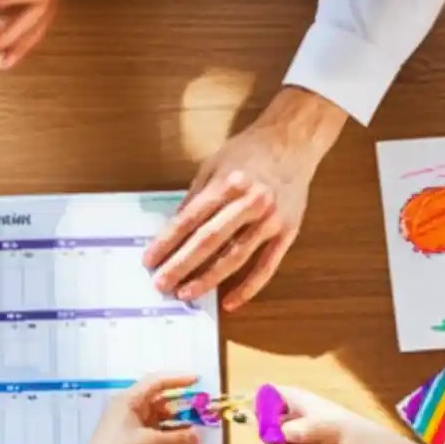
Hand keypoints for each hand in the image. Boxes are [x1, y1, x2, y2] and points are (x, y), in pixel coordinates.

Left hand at [75, 374, 200, 443]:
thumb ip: (180, 438)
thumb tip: (197, 436)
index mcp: (128, 404)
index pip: (155, 383)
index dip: (176, 380)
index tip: (198, 381)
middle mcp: (127, 419)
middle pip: (160, 411)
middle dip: (180, 420)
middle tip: (201, 427)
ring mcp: (129, 442)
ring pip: (160, 437)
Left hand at [143, 87, 346, 310]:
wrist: (294, 141)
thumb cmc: (250, 152)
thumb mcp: (214, 165)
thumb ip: (194, 197)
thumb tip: (173, 227)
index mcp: (228, 184)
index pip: (190, 219)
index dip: (167, 242)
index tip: (150, 260)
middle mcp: (250, 202)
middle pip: (209, 240)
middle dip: (181, 264)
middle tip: (161, 283)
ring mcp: (271, 219)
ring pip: (235, 257)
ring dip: (208, 279)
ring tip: (186, 294)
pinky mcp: (288, 232)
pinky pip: (267, 266)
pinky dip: (248, 287)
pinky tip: (229, 302)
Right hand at [270, 387, 416, 443]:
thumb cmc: (373, 442)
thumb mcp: (342, 429)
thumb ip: (311, 428)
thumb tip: (282, 432)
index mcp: (313, 405)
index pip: (280, 394)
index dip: (265, 399)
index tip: (257, 413)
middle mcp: (306, 422)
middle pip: (272, 421)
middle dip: (275, 432)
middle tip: (286, 441)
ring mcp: (307, 443)